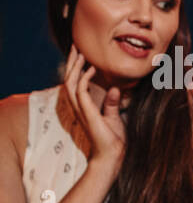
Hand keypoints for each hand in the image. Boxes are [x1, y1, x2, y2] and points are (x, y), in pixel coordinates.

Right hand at [62, 45, 125, 168]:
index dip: (75, 68)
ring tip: (80, 54)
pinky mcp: (87, 113)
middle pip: (69, 80)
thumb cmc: (112, 139)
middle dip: (71, 63)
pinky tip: (91, 70)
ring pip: (71, 83)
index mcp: (83, 106)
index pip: (75, 83)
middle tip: (75, 47)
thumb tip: (114, 88)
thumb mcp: (114, 116)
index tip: (80, 54)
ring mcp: (81, 110)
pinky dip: (84, 79)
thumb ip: (112, 103)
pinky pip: (81, 92)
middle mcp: (78, 107)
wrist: (112, 155)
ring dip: (75, 68)